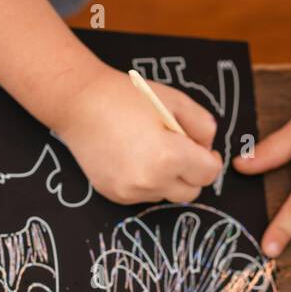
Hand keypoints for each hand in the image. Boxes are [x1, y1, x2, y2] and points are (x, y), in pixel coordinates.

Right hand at [52, 65, 221, 204]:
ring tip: (153, 149)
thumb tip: (207, 148)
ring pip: (167, 194)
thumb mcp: (176, 100)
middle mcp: (149, 181)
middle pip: (191, 191)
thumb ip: (204, 126)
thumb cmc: (127, 96)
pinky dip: (148, 181)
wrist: (79, 103)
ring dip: (169, 178)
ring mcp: (129, 192)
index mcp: (168, 157)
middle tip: (180, 148)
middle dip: (192, 172)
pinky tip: (134, 156)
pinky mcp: (114, 195)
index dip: (211, 159)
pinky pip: (144, 195)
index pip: (208, 174)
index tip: (203, 148)